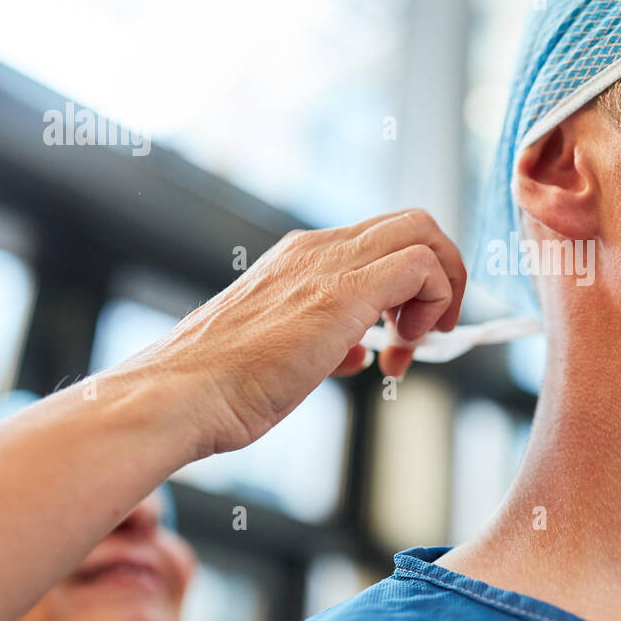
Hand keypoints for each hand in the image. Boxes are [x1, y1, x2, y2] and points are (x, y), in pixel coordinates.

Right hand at [120, 209, 465, 456]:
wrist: (180, 395)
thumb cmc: (220, 386)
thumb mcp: (287, 354)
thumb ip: (327, 343)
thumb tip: (358, 352)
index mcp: (301, 257)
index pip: (382, 240)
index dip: (409, 287)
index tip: (401, 340)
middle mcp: (317, 249)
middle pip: (412, 224)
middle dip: (440, 277)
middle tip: (425, 336)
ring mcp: (329, 264)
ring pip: (422, 231)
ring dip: (440, 289)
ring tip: (411, 346)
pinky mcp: (342, 292)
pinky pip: (420, 266)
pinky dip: (433, 303)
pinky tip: (400, 349)